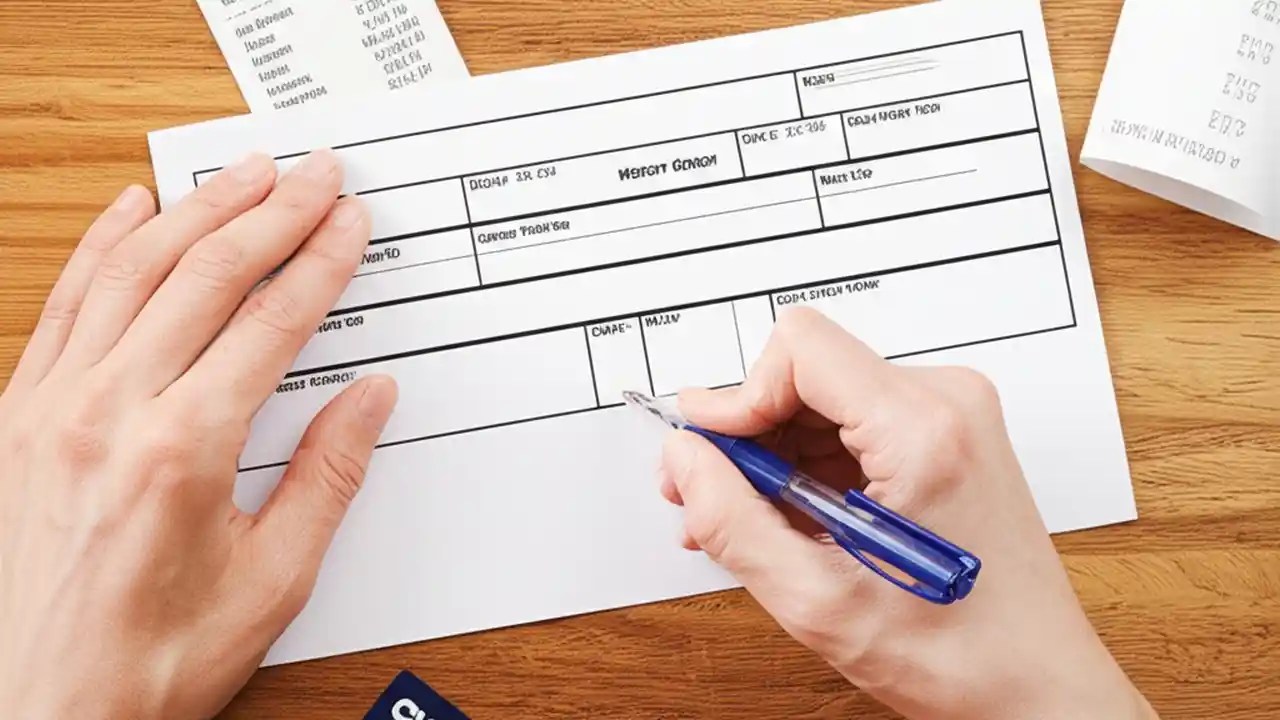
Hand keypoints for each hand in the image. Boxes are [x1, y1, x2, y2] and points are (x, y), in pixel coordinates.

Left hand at [0, 150, 397, 718]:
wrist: (35, 711)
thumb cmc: (150, 663)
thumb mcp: (270, 584)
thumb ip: (327, 478)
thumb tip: (370, 399)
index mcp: (183, 451)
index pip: (271, 322)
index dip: (321, 261)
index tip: (350, 222)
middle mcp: (108, 411)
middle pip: (207, 276)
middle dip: (272, 213)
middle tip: (314, 175)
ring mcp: (51, 407)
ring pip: (133, 271)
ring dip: (197, 211)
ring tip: (244, 173)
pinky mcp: (16, 416)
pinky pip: (64, 304)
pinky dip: (101, 247)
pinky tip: (132, 209)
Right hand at [659, 307, 1156, 719]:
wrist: (1035, 685)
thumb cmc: (962, 653)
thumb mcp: (819, 600)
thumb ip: (733, 521)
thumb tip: (684, 459)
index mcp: (923, 430)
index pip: (801, 348)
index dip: (738, 396)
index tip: (708, 450)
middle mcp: (946, 404)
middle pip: (807, 371)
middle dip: (749, 433)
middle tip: (712, 496)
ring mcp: (950, 418)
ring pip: (822, 398)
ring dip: (776, 454)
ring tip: (752, 523)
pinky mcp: (945, 437)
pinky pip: (851, 424)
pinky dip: (809, 465)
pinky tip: (791, 520)